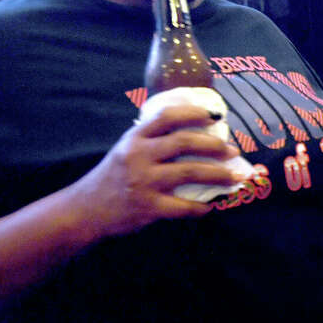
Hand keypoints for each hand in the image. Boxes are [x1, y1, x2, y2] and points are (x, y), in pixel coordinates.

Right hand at [70, 104, 245, 235]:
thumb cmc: (113, 175)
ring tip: (236, 177)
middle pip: (184, 142)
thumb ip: (152, 137)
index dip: (194, 113)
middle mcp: (139, 156)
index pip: (167, 116)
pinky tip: (212, 206)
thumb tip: (193, 126)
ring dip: (219, 174)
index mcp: (135, 137)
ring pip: (190, 172)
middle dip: (215, 145)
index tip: (215, 115)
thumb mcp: (126, 148)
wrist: (86, 210)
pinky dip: (202, 207)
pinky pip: (184, 207)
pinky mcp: (148, 207)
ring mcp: (144, 181)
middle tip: (233, 150)